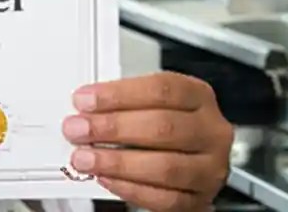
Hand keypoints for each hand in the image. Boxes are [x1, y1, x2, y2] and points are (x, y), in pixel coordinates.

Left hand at [63, 71, 233, 211]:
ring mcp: (209, 167)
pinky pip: (165, 198)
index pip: (162, 89)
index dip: (119, 94)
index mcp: (198, 97)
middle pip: (162, 126)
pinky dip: (130, 188)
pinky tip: (106, 178)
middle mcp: (210, 131)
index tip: (85, 100)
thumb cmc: (166, 125)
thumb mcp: (150, 102)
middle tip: (78, 130)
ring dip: (117, 162)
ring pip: (165, 166)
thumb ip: (124, 103)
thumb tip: (85, 108)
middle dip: (112, 128)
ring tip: (85, 158)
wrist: (189, 160)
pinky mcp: (200, 198)